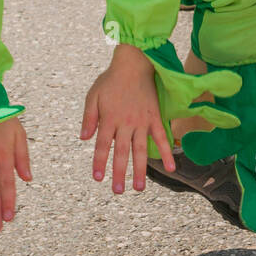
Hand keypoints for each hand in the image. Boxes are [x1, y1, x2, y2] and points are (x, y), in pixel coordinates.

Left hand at [80, 43, 174, 192]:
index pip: (101, 145)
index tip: (97, 178)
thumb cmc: (111, 80)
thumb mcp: (93, 95)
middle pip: (121, 152)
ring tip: (139, 188)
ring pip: (141, 149)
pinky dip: (167, 153)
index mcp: (109, 118)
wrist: (134, 63)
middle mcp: (125, 123)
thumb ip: (88, 117)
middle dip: (119, 173)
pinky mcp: (155, 117)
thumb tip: (83, 139)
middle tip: (118, 191)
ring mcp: (142, 121)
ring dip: (140, 170)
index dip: (99, 162)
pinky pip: (162, 137)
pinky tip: (171, 168)